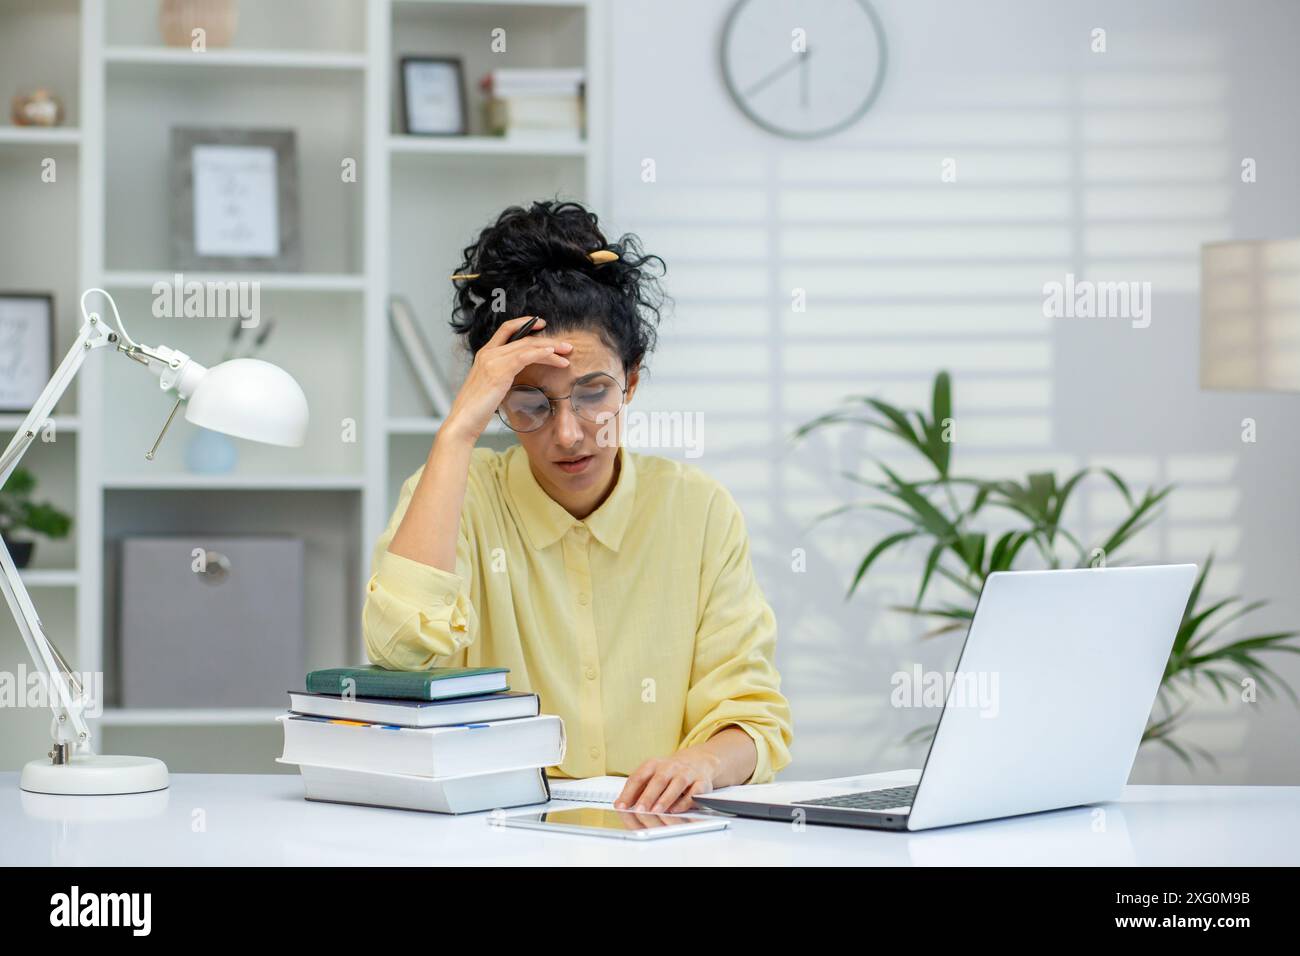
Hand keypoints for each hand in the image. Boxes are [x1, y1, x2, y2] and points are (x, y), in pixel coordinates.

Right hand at [441, 315, 573, 442]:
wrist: (463, 421)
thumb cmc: (476, 410)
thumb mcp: (490, 387)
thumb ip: (502, 376)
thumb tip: (517, 377)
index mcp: (485, 354)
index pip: (506, 329)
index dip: (525, 323)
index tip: (543, 325)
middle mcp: (488, 353)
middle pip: (523, 338)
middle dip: (547, 340)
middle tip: (566, 346)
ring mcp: (493, 360)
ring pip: (527, 345)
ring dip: (551, 348)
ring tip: (567, 352)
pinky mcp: (499, 371)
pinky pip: (525, 356)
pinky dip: (542, 354)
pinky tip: (554, 356)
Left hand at [614, 748, 722, 813]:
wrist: (698, 761)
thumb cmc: (670, 772)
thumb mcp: (651, 775)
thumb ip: (637, 789)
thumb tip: (621, 804)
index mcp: (654, 765)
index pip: (638, 777)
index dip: (629, 792)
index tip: (621, 806)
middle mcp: (670, 767)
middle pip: (658, 779)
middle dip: (648, 795)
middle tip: (639, 809)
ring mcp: (687, 773)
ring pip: (676, 784)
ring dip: (666, 798)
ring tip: (656, 810)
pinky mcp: (701, 782)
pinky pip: (694, 792)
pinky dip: (685, 801)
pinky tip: (676, 809)